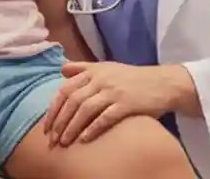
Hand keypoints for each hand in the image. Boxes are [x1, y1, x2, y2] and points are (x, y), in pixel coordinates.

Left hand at [44, 61, 199, 145]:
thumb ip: (84, 67)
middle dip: (60, 121)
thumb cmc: (132, 77)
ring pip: (85, 110)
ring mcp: (114, 91)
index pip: (66, 89)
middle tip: (52, 138)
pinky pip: (105, 118)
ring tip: (64, 142)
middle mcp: (101, 79)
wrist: (162, 83)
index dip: (54, 108)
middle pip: (73, 100)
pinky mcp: (127, 104)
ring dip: (72, 127)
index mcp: (94, 71)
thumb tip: (62, 69)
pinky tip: (84, 140)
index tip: (47, 125)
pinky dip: (92, 129)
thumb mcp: (107, 67)